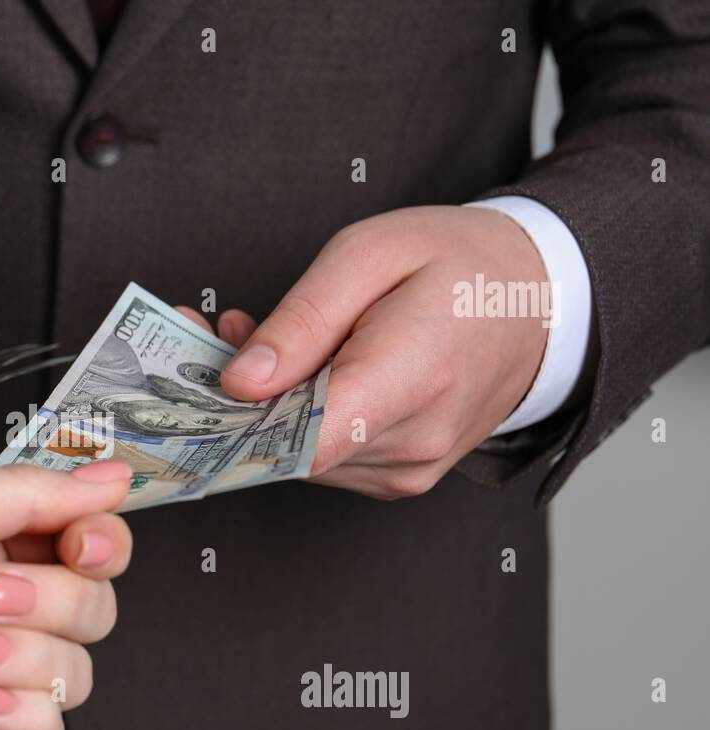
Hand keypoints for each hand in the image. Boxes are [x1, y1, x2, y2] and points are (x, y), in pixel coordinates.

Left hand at [209, 206, 550, 498]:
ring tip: (252, 335)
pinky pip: (324, 455)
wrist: (543, 297)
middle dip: (233, 396)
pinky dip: (294, 416)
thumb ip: (302, 320)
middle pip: (286, 447)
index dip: (231, 420)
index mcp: (409, 381)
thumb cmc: (460, 263)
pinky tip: (291, 366)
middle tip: (201, 333)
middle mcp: (409, 444)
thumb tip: (240, 380)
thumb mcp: (370, 255)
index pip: (299, 441)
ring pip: (297, 455)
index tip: (186, 385)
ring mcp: (407, 469)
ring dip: (262, 404)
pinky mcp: (400, 474)